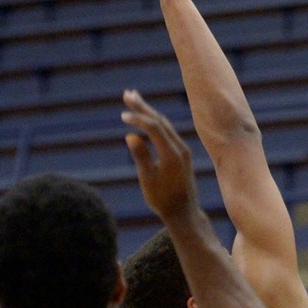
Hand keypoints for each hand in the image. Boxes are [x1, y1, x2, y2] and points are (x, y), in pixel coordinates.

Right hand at [122, 89, 197, 220]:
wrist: (184, 213)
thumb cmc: (163, 200)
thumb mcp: (148, 180)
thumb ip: (141, 156)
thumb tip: (130, 136)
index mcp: (172, 155)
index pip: (154, 129)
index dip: (138, 119)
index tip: (122, 115)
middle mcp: (180, 149)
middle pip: (160, 121)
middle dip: (143, 107)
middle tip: (127, 94)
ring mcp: (183, 150)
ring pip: (165, 125)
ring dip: (149, 112)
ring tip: (134, 99)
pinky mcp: (182, 153)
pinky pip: (168, 132)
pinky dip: (156, 123)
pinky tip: (146, 118)